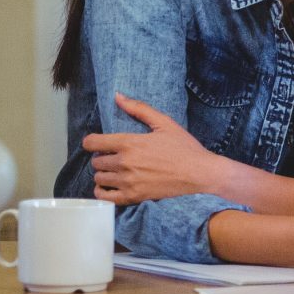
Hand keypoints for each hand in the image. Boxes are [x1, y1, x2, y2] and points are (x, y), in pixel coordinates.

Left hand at [85, 94, 224, 204]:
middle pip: (96, 161)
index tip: (99, 144)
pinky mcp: (133, 197)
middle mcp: (124, 162)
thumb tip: (118, 96)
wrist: (202, 174)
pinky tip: (111, 187)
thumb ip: (139, 108)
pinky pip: (105, 197)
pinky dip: (103, 192)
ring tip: (116, 173)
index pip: (92, 142)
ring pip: (99, 178)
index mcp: (129, 143)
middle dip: (103, 158)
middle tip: (115, 158)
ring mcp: (128, 181)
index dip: (92, 142)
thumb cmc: (185, 148)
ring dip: (104, 174)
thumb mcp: (165, 123)